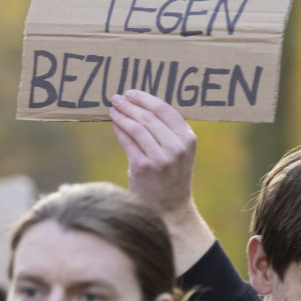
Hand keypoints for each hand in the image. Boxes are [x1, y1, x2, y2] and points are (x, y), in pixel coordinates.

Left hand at [109, 90, 214, 274]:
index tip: (133, 92)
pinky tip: (114, 123)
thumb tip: (141, 106)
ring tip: (113, 108)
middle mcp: (177, 147)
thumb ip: (167, 131)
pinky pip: (128, 141)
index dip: (147, 98)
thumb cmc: (171, 176)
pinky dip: (119, 130)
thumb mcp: (178, 151)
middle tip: (118, 97)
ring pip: (137, 127)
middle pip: (149, 116)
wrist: (170, 207)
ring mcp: (161, 158)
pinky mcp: (144, 167)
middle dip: (131, 104)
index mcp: (188, 139)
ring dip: (122, 115)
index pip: (166, 110)